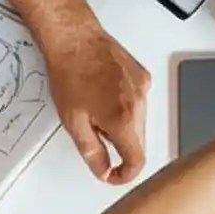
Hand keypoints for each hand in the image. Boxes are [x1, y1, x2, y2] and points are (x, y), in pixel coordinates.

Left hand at [43, 22, 149, 184]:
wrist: (75, 39)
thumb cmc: (70, 73)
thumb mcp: (73, 122)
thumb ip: (92, 152)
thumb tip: (103, 170)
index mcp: (122, 120)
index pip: (137, 160)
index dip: (126, 174)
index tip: (116, 174)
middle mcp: (139, 104)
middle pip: (138, 141)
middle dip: (118, 144)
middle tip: (94, 130)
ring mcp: (144, 88)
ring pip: (139, 121)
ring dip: (121, 123)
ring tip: (96, 105)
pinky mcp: (143, 76)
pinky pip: (139, 102)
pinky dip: (125, 105)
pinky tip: (105, 92)